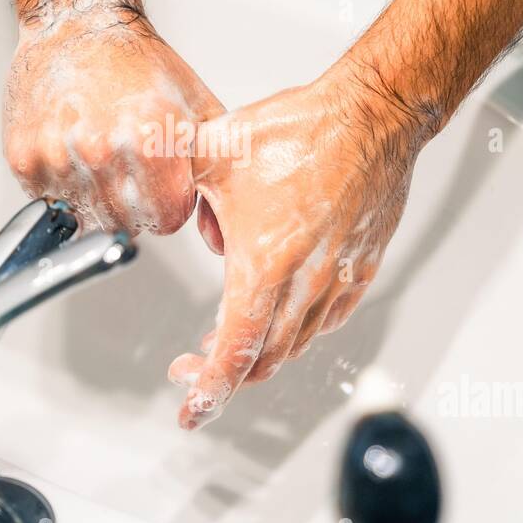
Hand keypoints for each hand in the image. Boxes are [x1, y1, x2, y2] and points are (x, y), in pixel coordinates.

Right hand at [3, 0, 224, 234]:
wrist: (77, 22)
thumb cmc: (137, 62)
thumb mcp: (198, 107)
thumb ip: (216, 167)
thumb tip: (217, 227)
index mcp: (148, 141)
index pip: (165, 219)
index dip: (168, 202)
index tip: (162, 181)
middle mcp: (100, 151)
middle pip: (126, 221)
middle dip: (134, 201)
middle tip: (128, 161)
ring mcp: (57, 156)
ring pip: (87, 214)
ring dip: (96, 193)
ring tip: (99, 150)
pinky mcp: (23, 157)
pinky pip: (50, 199)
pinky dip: (62, 183)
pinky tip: (72, 148)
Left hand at [168, 65, 437, 428]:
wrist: (373, 113)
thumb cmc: (302, 130)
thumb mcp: (212, 150)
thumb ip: (172, 182)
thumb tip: (150, 195)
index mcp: (265, 263)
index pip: (234, 350)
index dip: (208, 389)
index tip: (190, 409)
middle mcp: (305, 281)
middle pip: (265, 358)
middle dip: (224, 374)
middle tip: (194, 368)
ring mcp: (338, 278)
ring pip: (297, 342)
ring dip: (262, 352)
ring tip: (231, 338)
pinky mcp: (362, 267)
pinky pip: (328, 318)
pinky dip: (299, 331)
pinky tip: (284, 316)